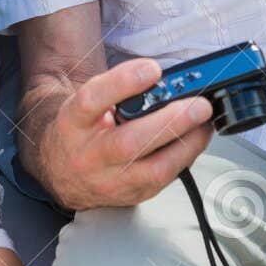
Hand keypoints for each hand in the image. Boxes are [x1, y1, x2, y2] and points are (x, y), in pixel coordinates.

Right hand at [35, 56, 213, 210]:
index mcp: (73, 122)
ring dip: (187, 145)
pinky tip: (196, 140)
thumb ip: (117, 91)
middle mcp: (88, 155)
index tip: (153, 69)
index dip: (123, 83)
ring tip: (205, 123)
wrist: (61, 170)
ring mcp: (110, 181)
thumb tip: (163, 79)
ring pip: (154, 170)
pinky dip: (185, 157)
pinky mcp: (131, 196)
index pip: (93, 100)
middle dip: (171, 122)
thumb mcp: (87, 104)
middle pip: (130, 142)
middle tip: (199, 105)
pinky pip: (165, 181)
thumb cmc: (81, 129)